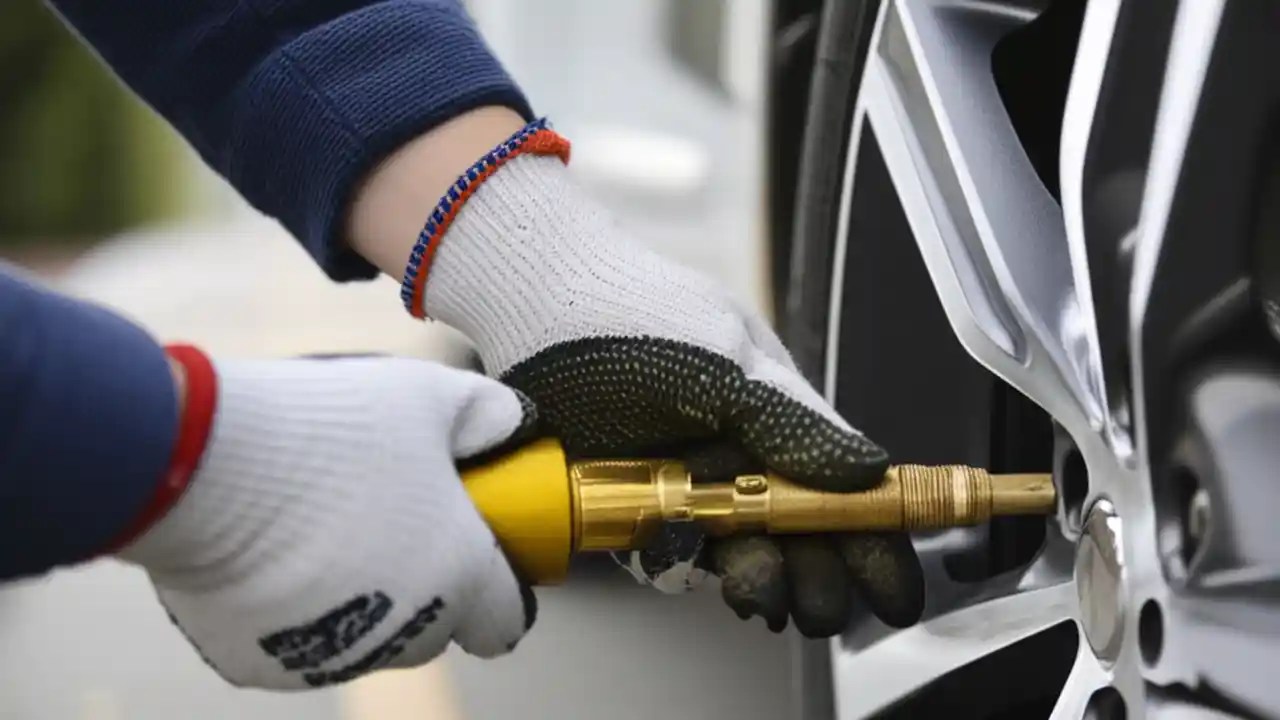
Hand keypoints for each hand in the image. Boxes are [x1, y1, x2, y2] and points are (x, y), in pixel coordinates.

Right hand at [118, 354, 536, 688]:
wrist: (199, 463)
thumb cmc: (327, 428)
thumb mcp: (425, 395)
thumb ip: (487, 414)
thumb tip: (513, 425)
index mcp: (457, 575)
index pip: (503, 621)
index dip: (496, 589)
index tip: (476, 556)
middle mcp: (403, 631)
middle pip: (433, 630)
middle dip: (425, 588)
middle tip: (390, 523)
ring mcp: (331, 657)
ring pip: (365, 641)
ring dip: (361, 601)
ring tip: (322, 528)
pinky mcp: (262, 665)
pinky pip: (293, 644)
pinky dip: (293, 612)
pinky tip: (271, 554)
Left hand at [423, 154, 924, 636]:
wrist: (532, 295)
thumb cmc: (633, 310)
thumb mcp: (724, 363)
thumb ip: (792, 423)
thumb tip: (870, 470)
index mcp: (776, 416)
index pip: (841, 490)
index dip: (872, 541)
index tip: (894, 592)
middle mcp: (734, 453)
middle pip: (793, 532)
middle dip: (816, 575)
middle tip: (823, 606)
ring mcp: (680, 481)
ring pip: (733, 550)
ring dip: (758, 578)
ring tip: (764, 594)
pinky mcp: (626, 504)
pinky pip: (664, 552)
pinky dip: (681, 565)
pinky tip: (688, 564)